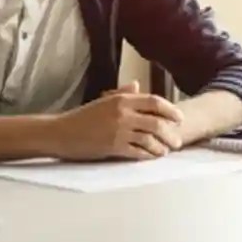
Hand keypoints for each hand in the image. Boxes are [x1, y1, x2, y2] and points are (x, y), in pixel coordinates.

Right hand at [48, 87, 184, 160]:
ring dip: (161, 147)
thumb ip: (122, 93)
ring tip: (166, 151)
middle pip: (157, 122)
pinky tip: (152, 157)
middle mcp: (123, 113)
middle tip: (177, 142)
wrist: (61, 132)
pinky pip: (137, 152)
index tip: (180, 119)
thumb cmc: (83, 117)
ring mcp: (118, 131)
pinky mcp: (112, 147)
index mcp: (122, 99)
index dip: (171, 110)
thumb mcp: (104, 101)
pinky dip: (148, 155)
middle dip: (171, 133)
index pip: (155, 102)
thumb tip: (137, 85)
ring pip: (150, 139)